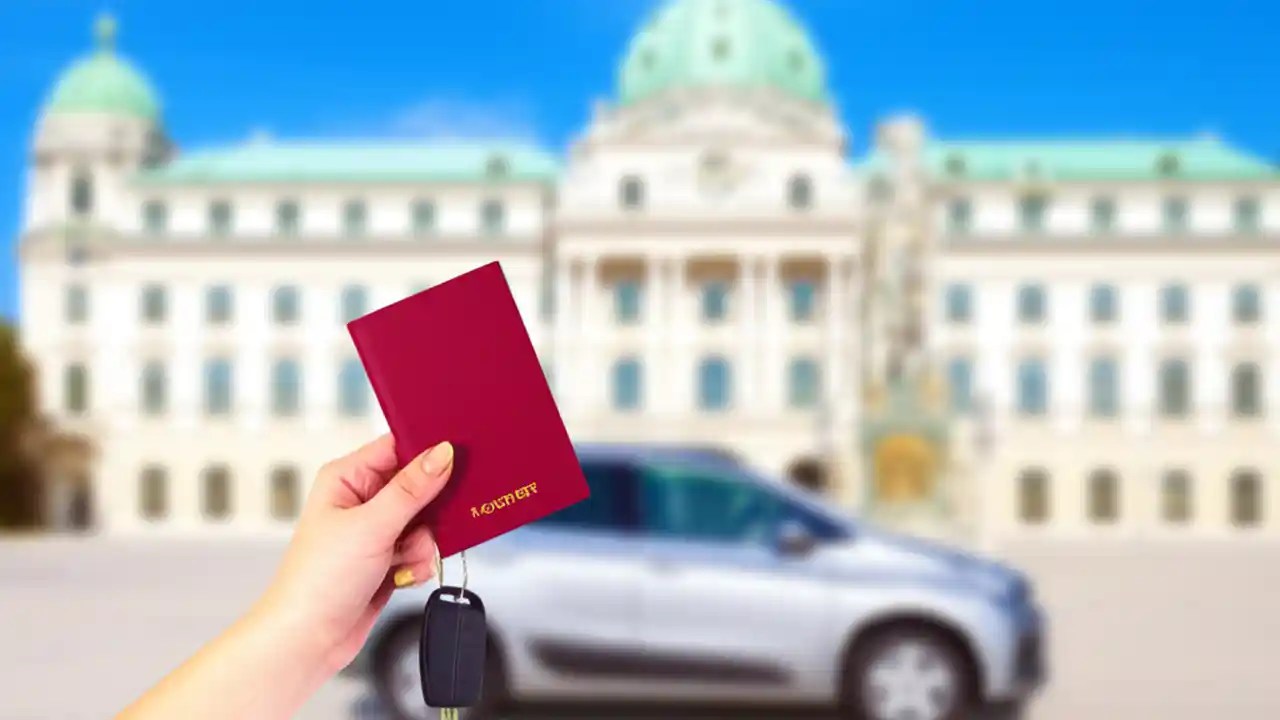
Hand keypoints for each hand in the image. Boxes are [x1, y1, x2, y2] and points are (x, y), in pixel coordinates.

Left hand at [256, 435, 453, 672]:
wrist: (308, 639)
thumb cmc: (318, 580)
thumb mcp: (371, 526)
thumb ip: (412, 489)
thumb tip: (443, 453)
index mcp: (347, 477)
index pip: (398, 447)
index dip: (427, 452)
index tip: (456, 461)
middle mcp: (361, 499)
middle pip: (419, 486)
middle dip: (428, 511)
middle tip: (420, 527)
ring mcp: (374, 530)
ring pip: (425, 521)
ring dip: (422, 543)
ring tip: (402, 561)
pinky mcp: (386, 558)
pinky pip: (422, 548)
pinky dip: (418, 563)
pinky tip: (401, 577)